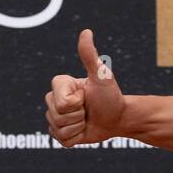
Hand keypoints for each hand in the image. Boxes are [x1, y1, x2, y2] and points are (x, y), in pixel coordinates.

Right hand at [45, 28, 126, 146]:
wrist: (119, 118)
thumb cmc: (111, 95)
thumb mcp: (101, 76)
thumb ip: (90, 55)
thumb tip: (86, 31)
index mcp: (59, 85)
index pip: (59, 102)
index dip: (76, 103)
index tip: (85, 96)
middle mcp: (53, 100)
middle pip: (56, 117)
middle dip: (78, 117)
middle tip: (88, 109)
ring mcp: (55, 117)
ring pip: (58, 129)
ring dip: (78, 127)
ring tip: (86, 119)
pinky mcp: (59, 133)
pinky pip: (61, 140)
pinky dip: (76, 138)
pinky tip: (83, 129)